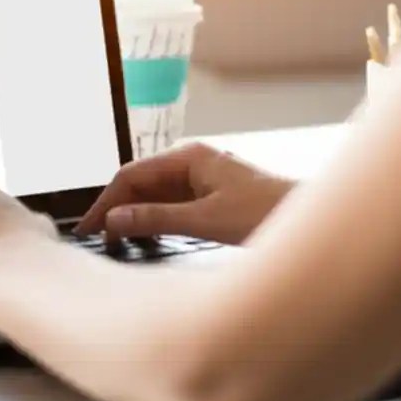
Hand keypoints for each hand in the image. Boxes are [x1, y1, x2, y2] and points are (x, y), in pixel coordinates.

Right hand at [75, 142, 294, 244]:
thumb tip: (115, 220)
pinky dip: (156, 221)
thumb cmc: (267, 213)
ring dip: (136, 217)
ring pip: (155, 196)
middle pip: (141, 184)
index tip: (89, 228)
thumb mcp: (206, 219)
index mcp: (189, 157)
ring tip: (116, 244)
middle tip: (98, 241)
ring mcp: (203, 179)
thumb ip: (157, 218)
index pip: (132, 175)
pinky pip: (172, 206)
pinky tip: (147, 239)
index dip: (106, 202)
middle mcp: (193, 162)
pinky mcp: (212, 198)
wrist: (312, 222)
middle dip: (118, 209)